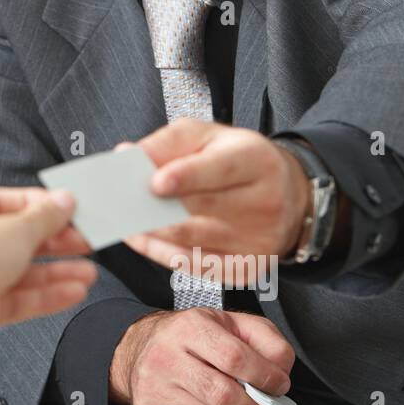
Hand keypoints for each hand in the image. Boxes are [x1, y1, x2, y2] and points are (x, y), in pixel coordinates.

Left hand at [0, 183, 96, 334]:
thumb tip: (65, 202)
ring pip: (17, 270)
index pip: (6, 201)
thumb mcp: (16, 229)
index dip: (43, 208)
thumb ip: (45, 217)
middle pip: (14, 238)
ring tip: (88, 272)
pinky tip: (73, 292)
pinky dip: (43, 295)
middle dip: (54, 243)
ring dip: (55, 272)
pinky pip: (14, 297)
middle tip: (86, 242)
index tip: (71, 212)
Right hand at [109, 306, 294, 404]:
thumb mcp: (230, 322)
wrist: (141, 347)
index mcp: (188, 327)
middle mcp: (165, 357)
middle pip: (222, 395)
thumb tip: (281, 369)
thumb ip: (264, 338)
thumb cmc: (191, 337)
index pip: (234, 357)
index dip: (265, 376)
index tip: (278, 385)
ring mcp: (153, 388)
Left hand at [115, 121, 310, 279]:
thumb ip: (167, 143)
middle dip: (152, 206)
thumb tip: (127, 154)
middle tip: (116, 203)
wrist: (287, 195)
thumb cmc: (236, 160)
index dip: (186, 176)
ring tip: (120, 220)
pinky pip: (194, 266)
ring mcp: (259, 240)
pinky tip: (141, 240)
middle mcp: (265, 202)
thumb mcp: (207, 137)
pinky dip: (161, 254)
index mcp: (256, 160)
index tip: (154, 183)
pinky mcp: (248, 268)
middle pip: (198, 208)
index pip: (220, 169)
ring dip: (149, 232)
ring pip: (190, 241)